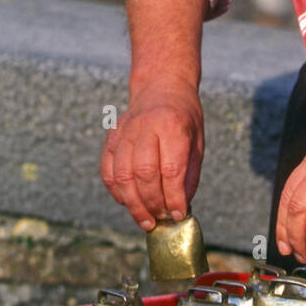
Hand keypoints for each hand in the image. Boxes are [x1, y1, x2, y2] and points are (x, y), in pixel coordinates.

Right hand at [100, 78, 204, 229]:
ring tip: (145, 220)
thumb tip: (180, 208)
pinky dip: (116, 191)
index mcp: (172, 125)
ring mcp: (125, 131)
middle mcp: (145, 127)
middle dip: (152, 203)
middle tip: (161, 219)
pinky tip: (127, 202)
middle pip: (144, 173)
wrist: (162, 85)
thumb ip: (189, 174)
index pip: (171, 168)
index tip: (179, 214)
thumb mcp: (197, 141)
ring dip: (133, 203)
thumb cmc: (184, 116)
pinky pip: (107, 170)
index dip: (174, 196)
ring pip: (122, 175)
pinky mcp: (111, 137)